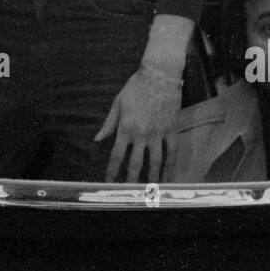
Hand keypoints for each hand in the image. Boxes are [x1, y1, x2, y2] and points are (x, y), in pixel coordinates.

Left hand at [95, 61, 182, 182]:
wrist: (159, 75)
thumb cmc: (136, 86)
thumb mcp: (118, 103)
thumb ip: (109, 123)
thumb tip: (97, 139)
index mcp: (125, 127)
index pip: (117, 155)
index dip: (112, 171)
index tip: (109, 182)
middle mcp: (141, 134)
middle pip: (135, 164)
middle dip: (130, 181)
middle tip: (129, 194)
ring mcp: (158, 133)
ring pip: (155, 162)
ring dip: (152, 179)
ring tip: (150, 193)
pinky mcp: (172, 130)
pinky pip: (172, 152)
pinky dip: (170, 166)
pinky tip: (169, 177)